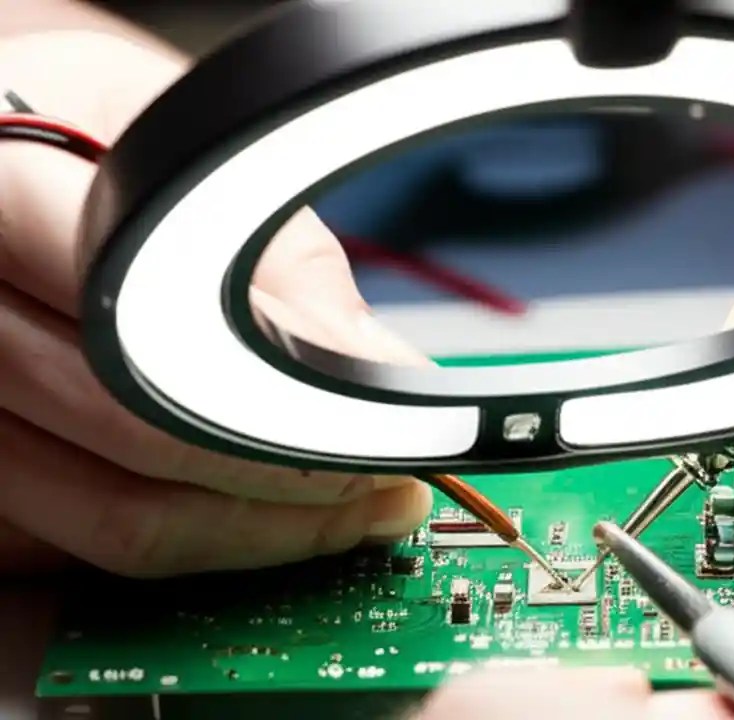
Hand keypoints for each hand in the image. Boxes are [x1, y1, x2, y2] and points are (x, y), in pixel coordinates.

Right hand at [0, 28, 432, 576]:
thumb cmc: (61, 118)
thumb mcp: (159, 121)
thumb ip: (262, 235)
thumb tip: (366, 358)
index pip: (157, 340)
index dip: (282, 413)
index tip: (376, 442)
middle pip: (144, 446)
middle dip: (297, 486)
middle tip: (385, 486)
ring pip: (118, 520)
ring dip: (258, 533)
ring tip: (351, 509)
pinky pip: (88, 539)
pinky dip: (195, 540)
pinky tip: (263, 515)